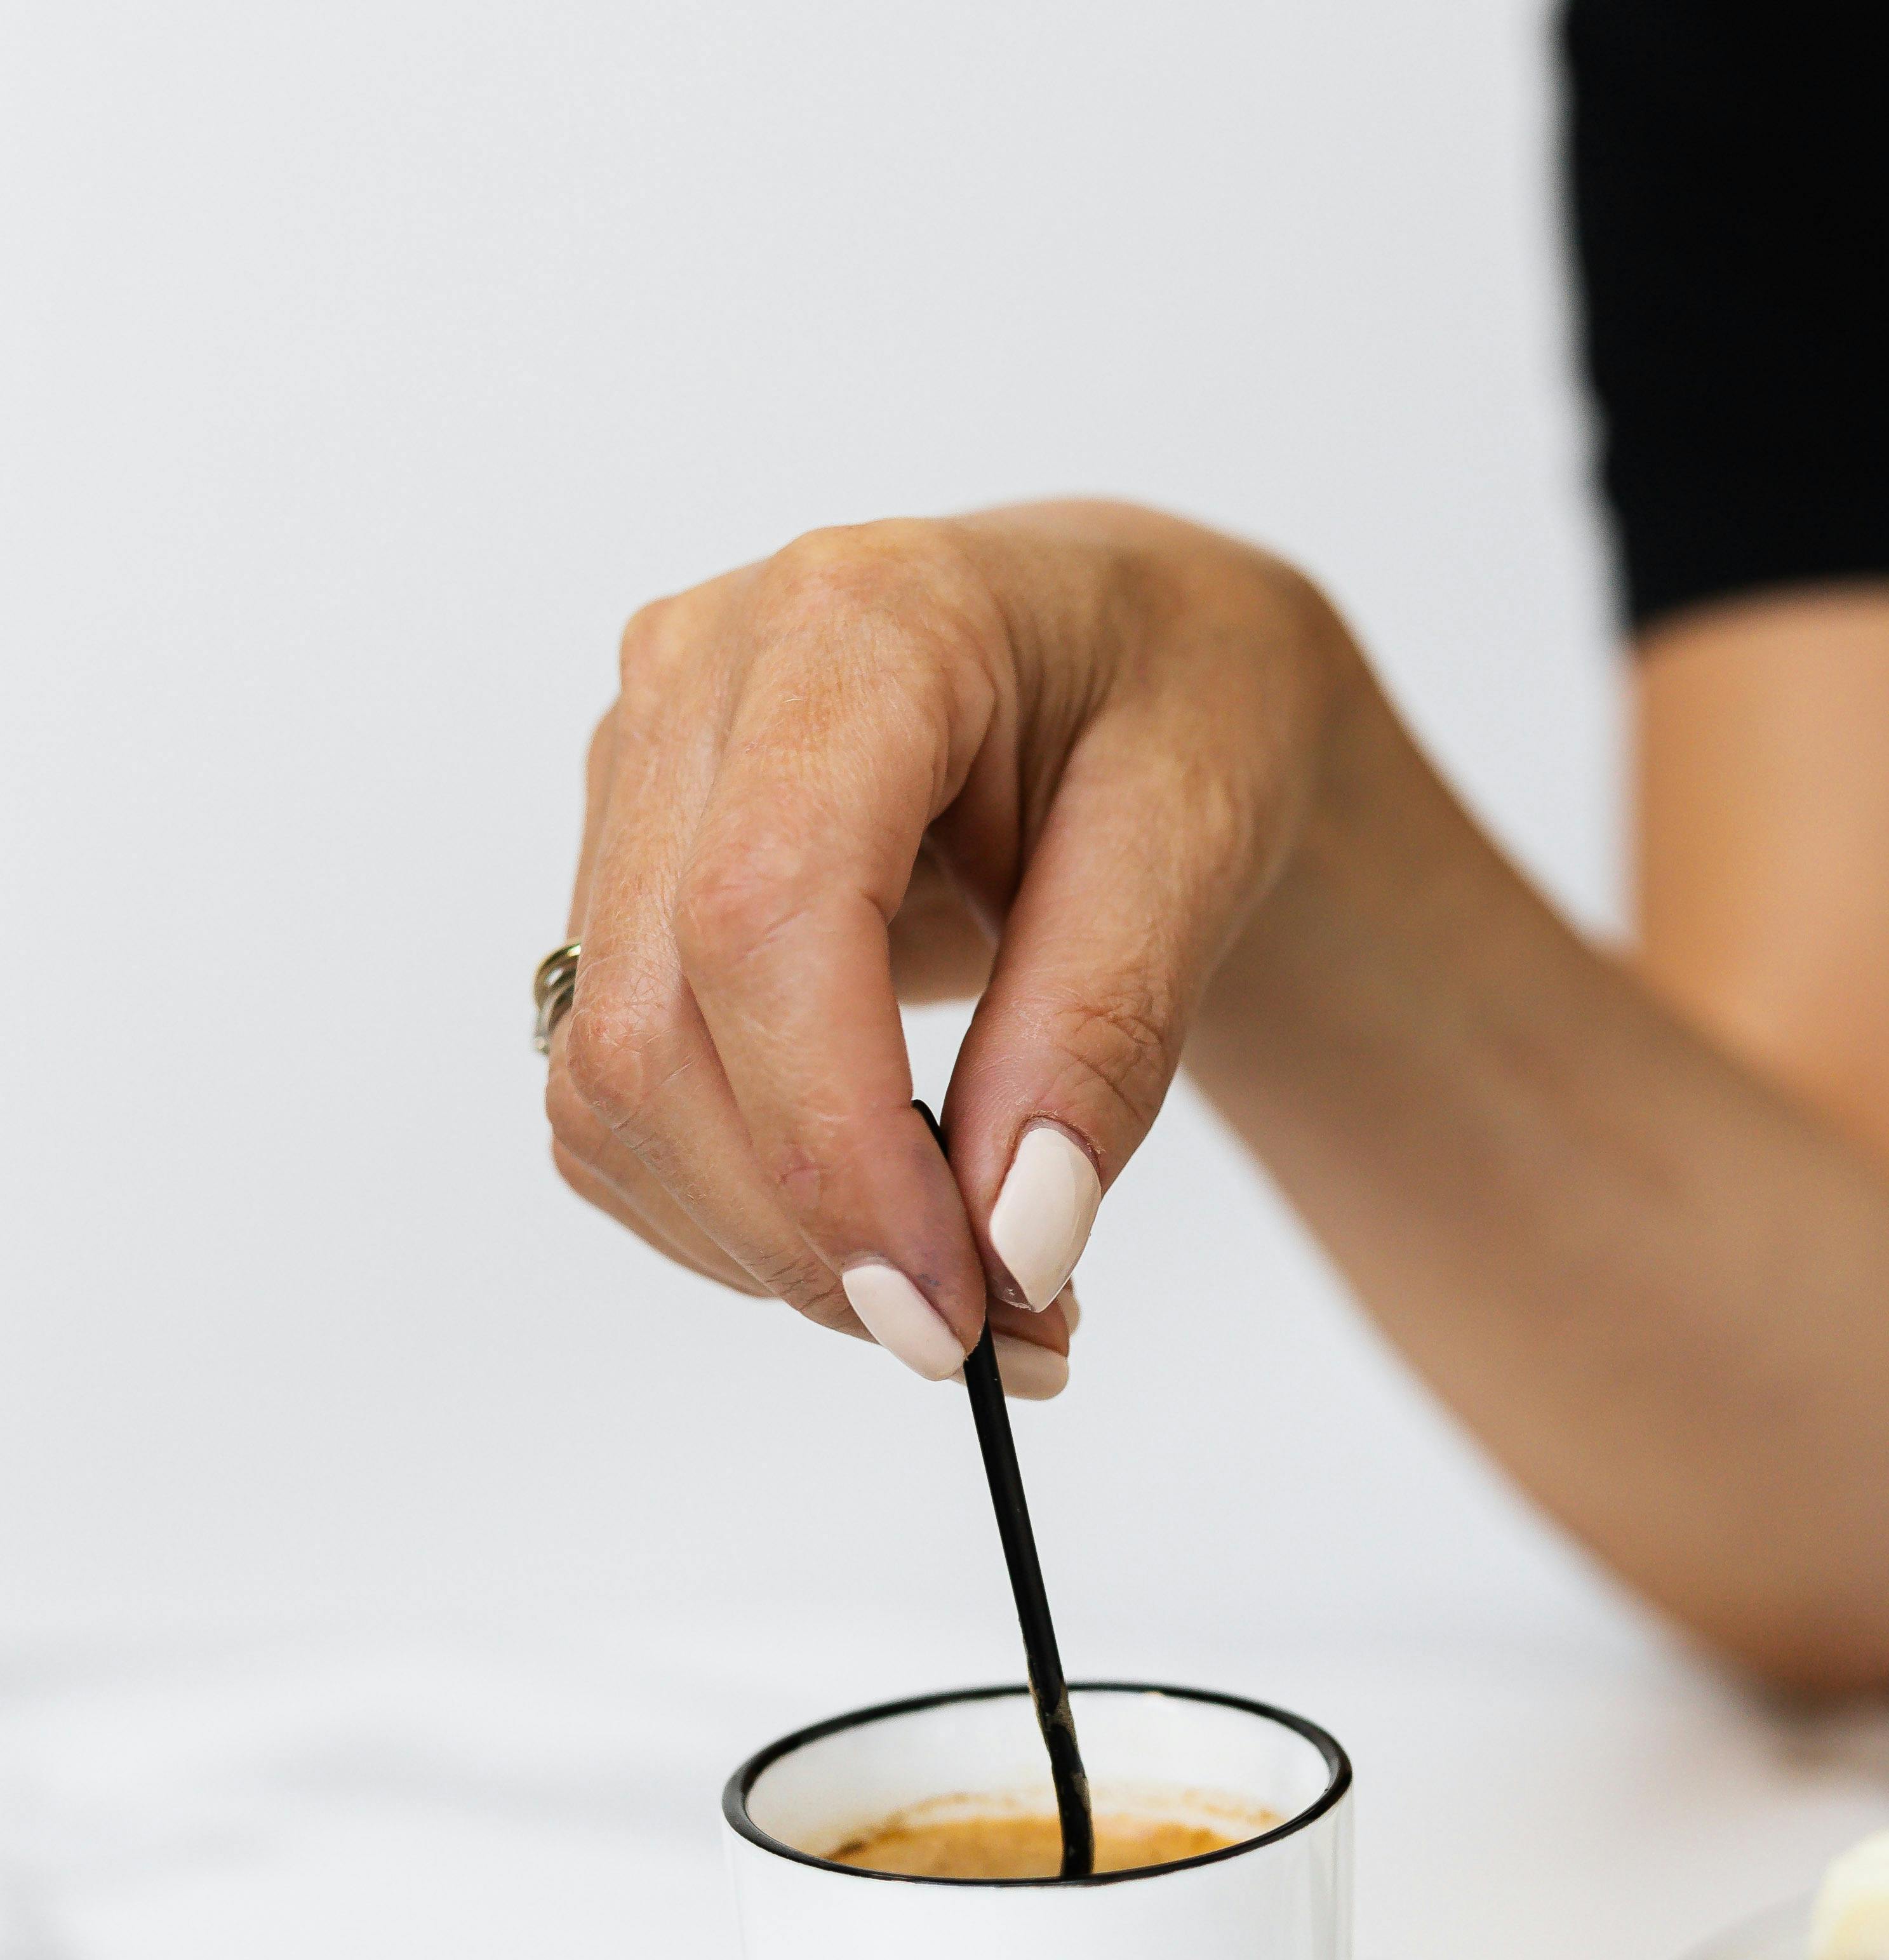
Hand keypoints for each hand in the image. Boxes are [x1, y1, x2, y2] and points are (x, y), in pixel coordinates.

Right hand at [544, 500, 1344, 1389]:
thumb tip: (1018, 1241)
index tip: (956, 1308)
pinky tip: (868, 1212)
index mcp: (856, 619)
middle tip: (993, 1340)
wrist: (1134, 657)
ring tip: (959, 1283)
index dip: (833, 1145)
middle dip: (809, 1233)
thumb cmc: (1182, 698)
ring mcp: (632, 774)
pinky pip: (611, 1100)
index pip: (762, 913)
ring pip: (609, 1087)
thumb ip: (1105, 1032)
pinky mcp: (614, 875)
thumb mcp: (1208, 836)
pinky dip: (728, 1208)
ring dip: (766, 1244)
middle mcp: (698, 679)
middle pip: (658, 1026)